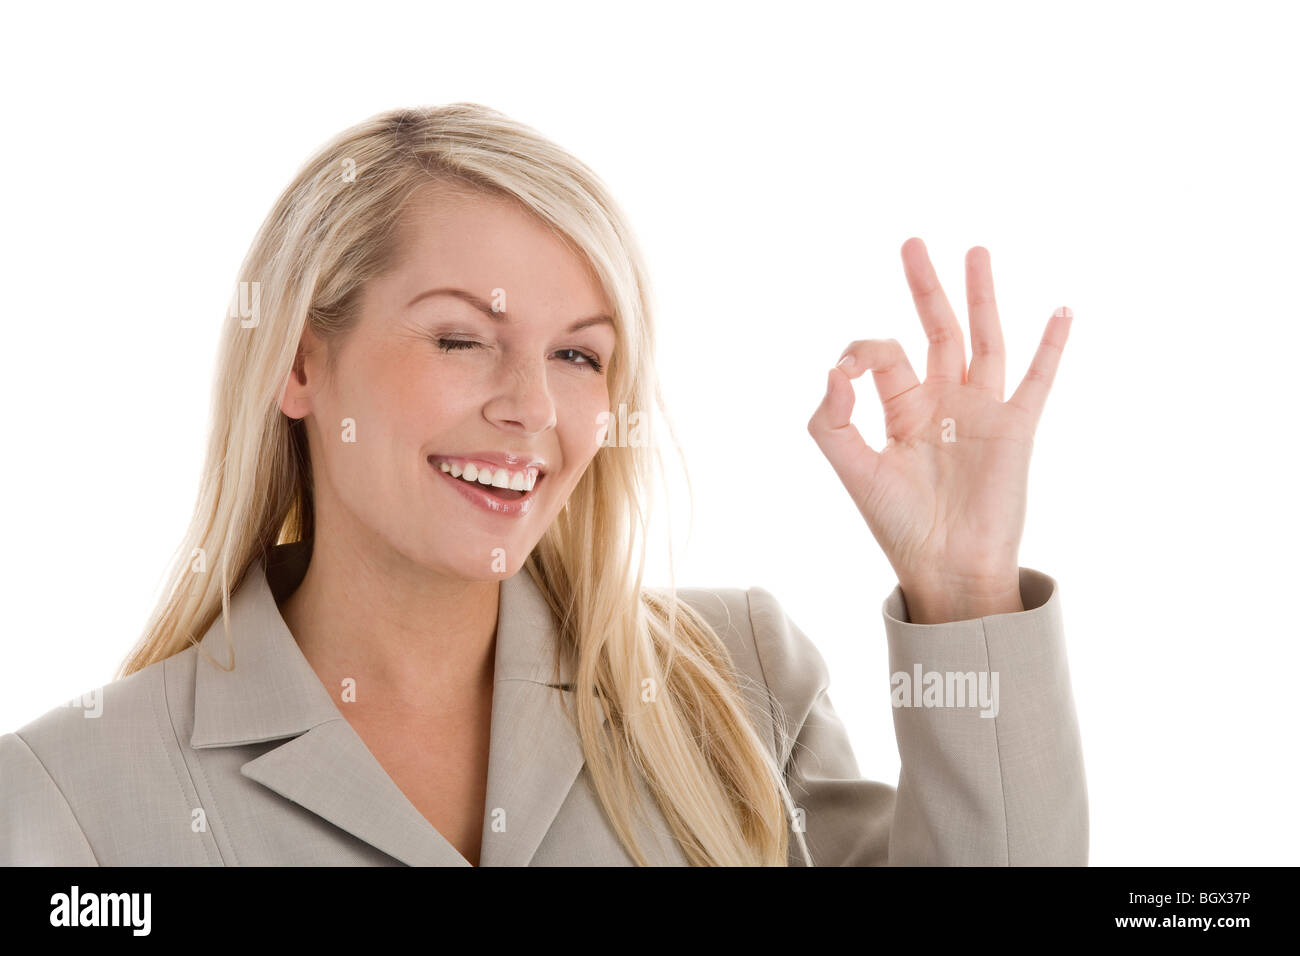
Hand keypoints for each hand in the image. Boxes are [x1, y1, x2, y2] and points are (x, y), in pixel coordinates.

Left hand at [807, 238, 1071, 623]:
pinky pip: (1037, 379)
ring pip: (983, 339)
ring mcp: (981, 412)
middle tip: (912, 243)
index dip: (861, 350)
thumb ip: (831, 419)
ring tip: (976, 250)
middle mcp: (942, 403)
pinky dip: (1051, 345)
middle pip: (935, 330)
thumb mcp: (851, 469)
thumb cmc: (897, 525)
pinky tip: (1061, 310)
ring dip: (981, 295)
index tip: (848, 369)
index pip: (882, 356)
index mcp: (901, 411)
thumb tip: (836, 368)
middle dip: (924, 287)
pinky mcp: (1016, 428)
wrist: (948, 568)